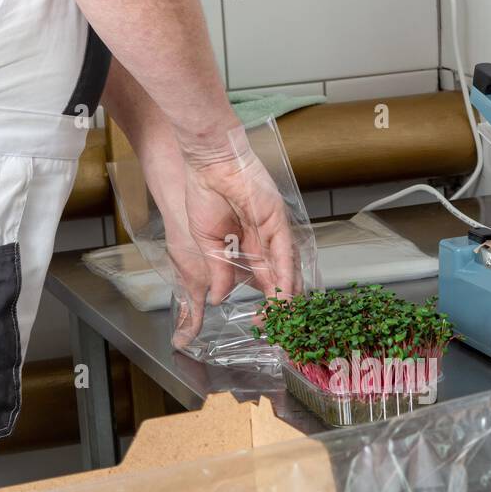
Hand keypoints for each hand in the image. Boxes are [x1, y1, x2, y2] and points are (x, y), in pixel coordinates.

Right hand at [141, 128, 300, 348]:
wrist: (207, 165)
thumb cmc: (203, 194)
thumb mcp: (207, 243)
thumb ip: (217, 271)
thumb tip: (218, 299)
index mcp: (249, 247)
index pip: (265, 280)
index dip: (266, 302)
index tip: (258, 321)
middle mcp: (266, 242)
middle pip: (281, 279)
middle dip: (279, 305)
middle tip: (274, 327)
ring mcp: (274, 231)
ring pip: (287, 269)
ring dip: (285, 295)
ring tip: (281, 319)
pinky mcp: (277, 221)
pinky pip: (284, 252)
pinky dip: (285, 275)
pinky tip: (283, 294)